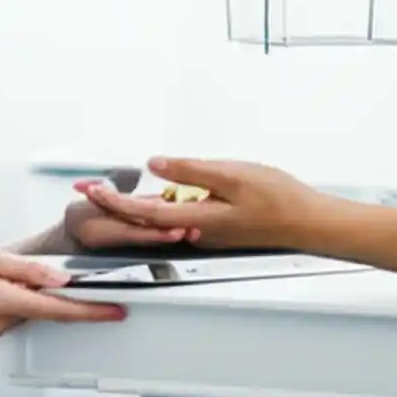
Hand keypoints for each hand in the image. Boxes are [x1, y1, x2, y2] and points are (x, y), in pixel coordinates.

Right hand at [0, 247, 124, 345]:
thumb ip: (26, 269)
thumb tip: (59, 279)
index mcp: (1, 300)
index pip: (57, 310)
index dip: (90, 311)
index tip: (113, 311)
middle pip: (39, 310)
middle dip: (36, 292)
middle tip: (9, 273)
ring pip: (21, 315)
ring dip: (15, 298)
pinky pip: (5, 322)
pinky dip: (2, 307)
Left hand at [77, 158, 346, 249]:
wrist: (308, 222)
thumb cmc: (278, 199)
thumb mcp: (231, 175)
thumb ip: (190, 171)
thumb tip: (154, 165)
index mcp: (195, 221)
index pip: (142, 211)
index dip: (112, 200)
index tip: (89, 189)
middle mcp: (195, 232)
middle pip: (144, 219)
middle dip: (113, 204)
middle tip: (87, 189)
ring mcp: (205, 232)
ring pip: (159, 220)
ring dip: (132, 205)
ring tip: (108, 191)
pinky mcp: (215, 228)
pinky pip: (176, 218)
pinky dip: (156, 207)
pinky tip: (152, 195)